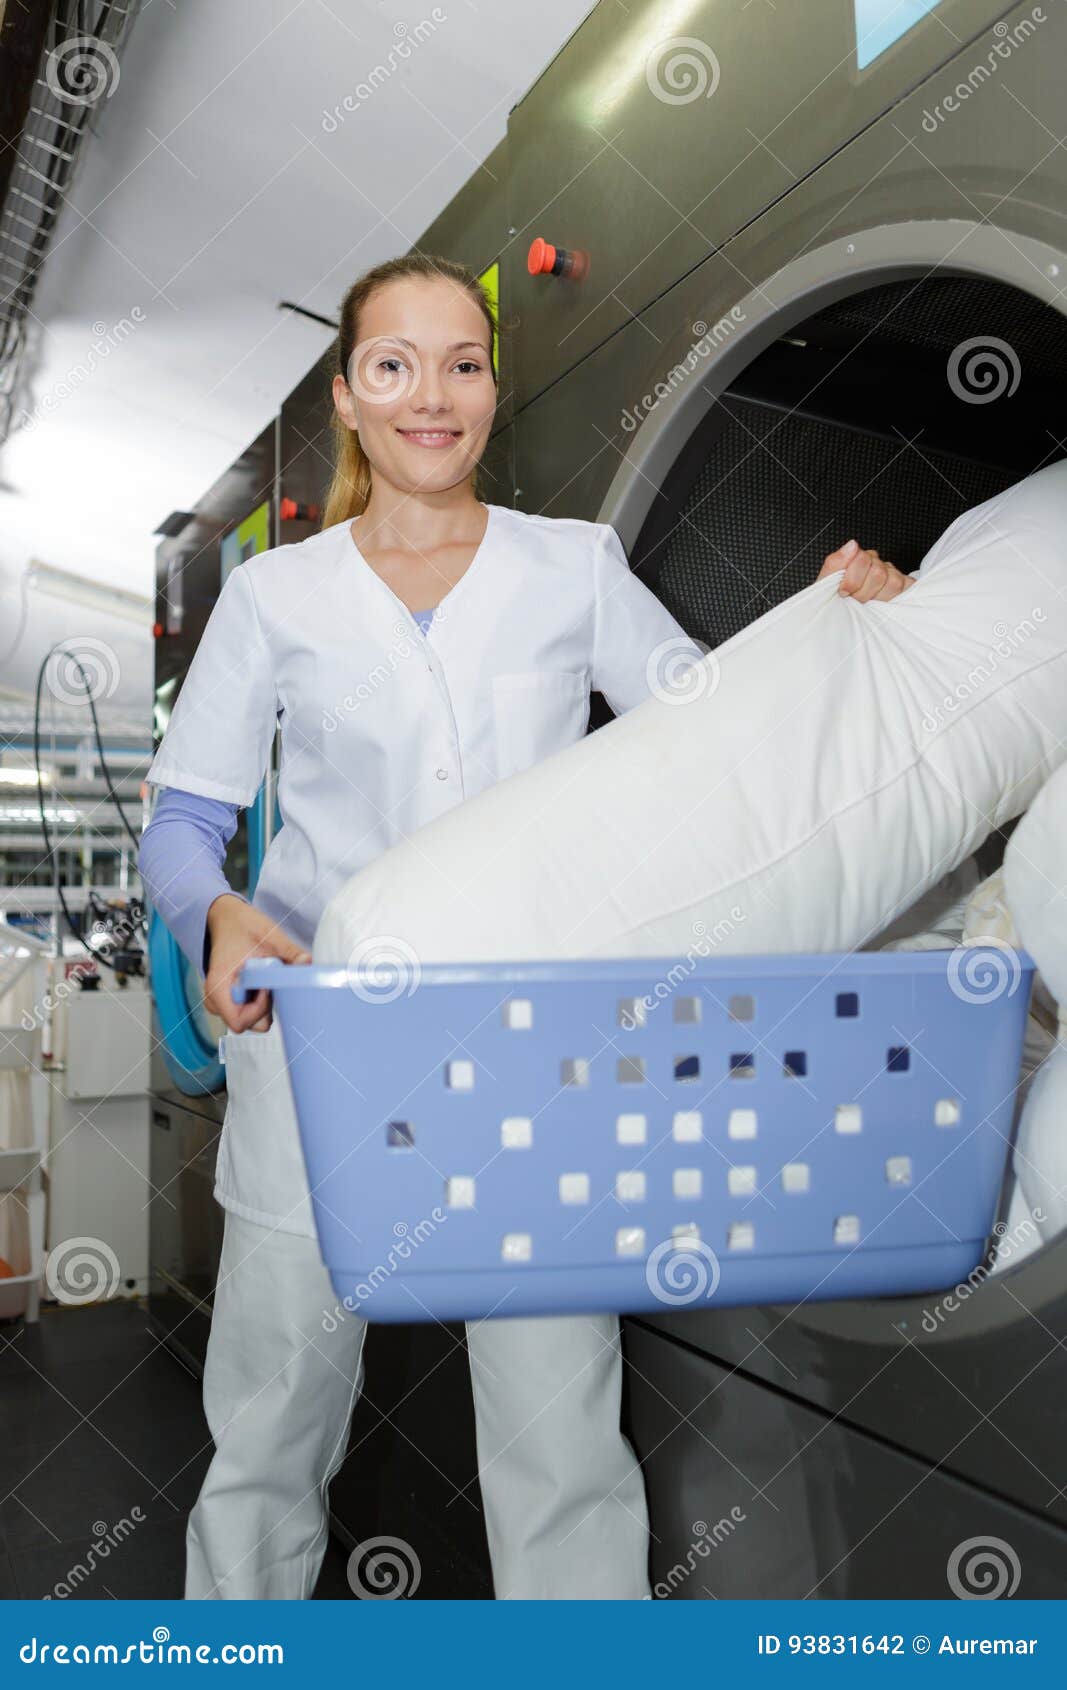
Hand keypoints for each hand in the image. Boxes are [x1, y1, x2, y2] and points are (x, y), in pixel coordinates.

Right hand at [203, 893, 310, 1032]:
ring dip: (264, 1004)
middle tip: (270, 980)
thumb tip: (308, 963)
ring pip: (250, 1019)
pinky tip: (262, 981)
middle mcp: (215, 998)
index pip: (239, 1021)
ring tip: (265, 978)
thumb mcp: (270, 936)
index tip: (266, 986)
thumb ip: (291, 953)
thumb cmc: (243, 926)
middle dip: (266, 1007)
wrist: (227, 918)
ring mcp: (221, 1001)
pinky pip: (249, 1012)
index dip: (259, 1009)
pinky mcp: (229, 1000)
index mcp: (219, 985)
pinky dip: (260, 1001)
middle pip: (248, 1023)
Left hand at [818, 539, 913, 601]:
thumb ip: (836, 562)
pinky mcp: (906, 587)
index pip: (862, 559)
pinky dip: (895, 599)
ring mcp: (893, 575)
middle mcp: (877, 564)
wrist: (839, 618)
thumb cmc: (835, 601)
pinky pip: (908, 589)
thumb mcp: (826, 583)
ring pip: (894, 582)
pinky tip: (882, 605)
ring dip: (878, 599)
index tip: (843, 592)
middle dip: (863, 592)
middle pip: (878, 572)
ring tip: (867, 604)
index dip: (851, 580)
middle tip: (855, 600)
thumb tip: (852, 545)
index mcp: (858, 559)